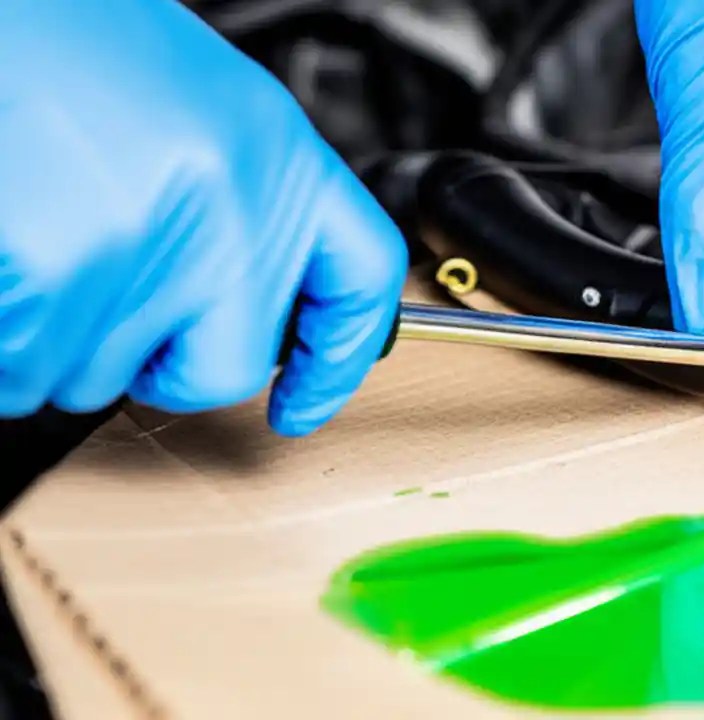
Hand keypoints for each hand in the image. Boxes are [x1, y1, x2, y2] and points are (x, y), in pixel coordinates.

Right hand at [0, 0, 405, 433]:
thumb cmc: (72, 44)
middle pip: (222, 370)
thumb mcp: (199, 116)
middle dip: (156, 361)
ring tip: (42, 233)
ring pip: (105, 378)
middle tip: (104, 287)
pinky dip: (7, 339)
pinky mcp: (56, 269)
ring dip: (61, 339)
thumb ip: (238, 210)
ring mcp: (148, 243)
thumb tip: (239, 308)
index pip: (360, 280)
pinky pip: (25, 370)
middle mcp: (233, 206)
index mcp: (279, 155)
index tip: (304, 406)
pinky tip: (10, 258)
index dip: (337, 359)